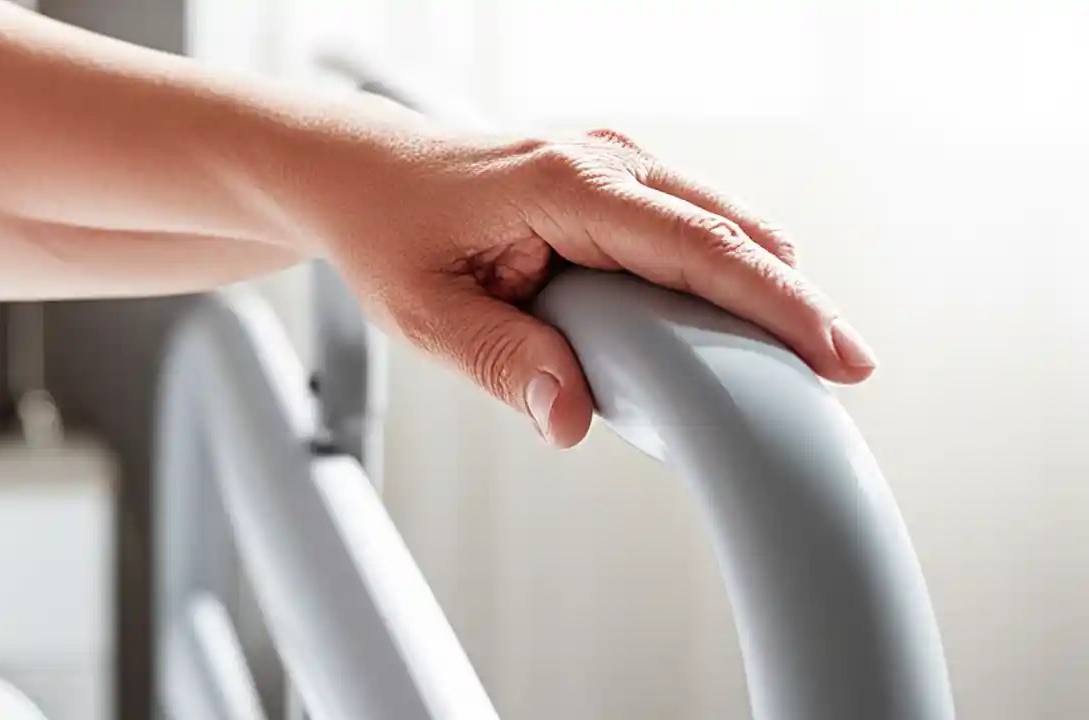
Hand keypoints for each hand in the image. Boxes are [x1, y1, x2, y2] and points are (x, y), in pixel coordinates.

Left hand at [306, 127, 877, 447]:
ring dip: (763, 285)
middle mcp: (604, 162)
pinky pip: (691, 223)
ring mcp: (613, 164)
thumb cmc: (388, 229)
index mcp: (564, 188)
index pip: (698, 247)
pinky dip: (724, 271)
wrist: (361, 173)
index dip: (777, 302)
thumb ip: (504, 364)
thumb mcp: (426, 314)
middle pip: (733, 231)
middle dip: (795, 301)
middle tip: (844, 370)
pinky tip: (728, 322)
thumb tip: (572, 417)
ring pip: (721, 223)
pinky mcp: (614, 180)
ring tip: (794, 358)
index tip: (836, 352)